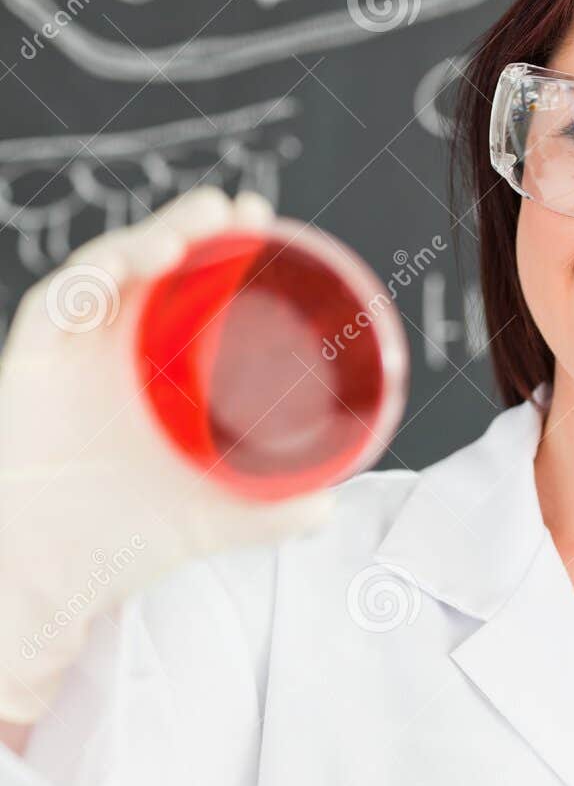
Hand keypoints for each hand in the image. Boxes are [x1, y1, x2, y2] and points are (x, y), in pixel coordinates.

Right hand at [0, 186, 335, 722]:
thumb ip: (271, 512)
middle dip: (193, 224)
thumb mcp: (211, 517)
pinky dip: (90, 280)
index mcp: (156, 363)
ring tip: (187, 234)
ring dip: (145, 241)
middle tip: (238, 211)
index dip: (223, 246)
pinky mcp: (32, 361)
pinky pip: (56, 304)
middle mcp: (114, 345)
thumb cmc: (123, 536)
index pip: (189, 285)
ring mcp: (72, 349)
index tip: (264, 221)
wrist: (53, 574)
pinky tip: (126, 268)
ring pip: (107, 270)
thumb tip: (329, 505)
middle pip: (152, 261)